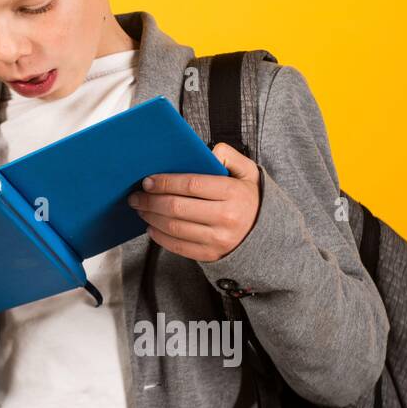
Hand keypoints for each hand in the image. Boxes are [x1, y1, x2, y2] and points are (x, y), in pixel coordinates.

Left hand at [126, 142, 260, 262]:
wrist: (270, 235)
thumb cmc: (251, 199)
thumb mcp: (249, 172)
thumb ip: (229, 156)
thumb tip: (206, 152)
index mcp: (233, 193)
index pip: (191, 185)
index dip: (165, 182)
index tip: (148, 180)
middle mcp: (226, 218)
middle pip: (177, 207)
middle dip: (150, 200)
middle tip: (136, 196)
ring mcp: (218, 239)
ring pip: (174, 227)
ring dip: (151, 217)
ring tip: (141, 209)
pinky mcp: (211, 255)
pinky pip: (178, 247)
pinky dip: (160, 237)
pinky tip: (152, 227)